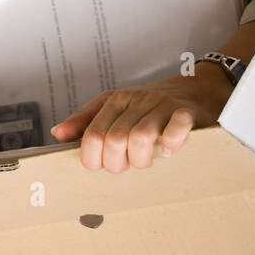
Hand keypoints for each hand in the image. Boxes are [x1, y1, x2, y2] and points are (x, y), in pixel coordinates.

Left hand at [49, 69, 233, 172]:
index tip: (103, 166)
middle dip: (117, 163)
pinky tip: (169, 152)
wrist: (195, 88)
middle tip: (127, 165)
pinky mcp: (186, 112)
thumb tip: (59, 133)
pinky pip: (175, 128)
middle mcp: (137, 101)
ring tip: (146, 161)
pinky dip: (170, 145)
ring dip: (141, 159)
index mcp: (115, 101)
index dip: (94, 159)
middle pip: (114, 140)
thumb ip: (86, 120)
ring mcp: (162, 106)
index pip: (93, 135)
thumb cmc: (151, 104)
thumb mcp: (115, 106)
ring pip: (140, 137)